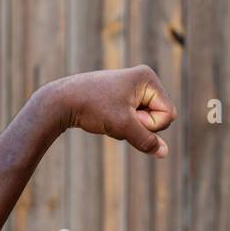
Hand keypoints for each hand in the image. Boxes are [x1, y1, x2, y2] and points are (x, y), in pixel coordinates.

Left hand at [50, 65, 177, 156]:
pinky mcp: (123, 96)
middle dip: (140, 126)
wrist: (60, 101)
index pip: (168, 114)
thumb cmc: (92, 108)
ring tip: (109, 117)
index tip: (126, 117)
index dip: (150, 125)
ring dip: (130, 127)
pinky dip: (123, 125)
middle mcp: (143, 79)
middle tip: (117, 118)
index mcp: (148, 78)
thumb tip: (164, 153)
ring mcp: (133, 87)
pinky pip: (135, 119)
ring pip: (146, 121)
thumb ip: (146, 141)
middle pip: (160, 117)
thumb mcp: (123, 127)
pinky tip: (106, 118)